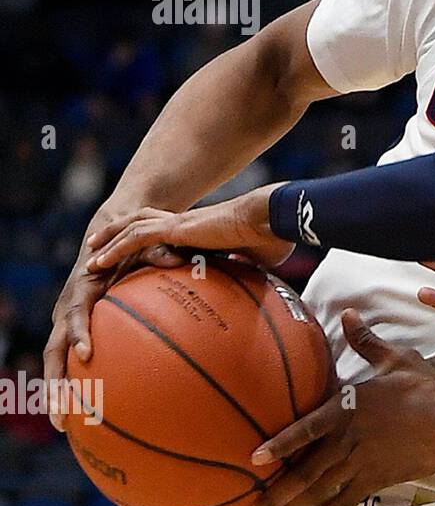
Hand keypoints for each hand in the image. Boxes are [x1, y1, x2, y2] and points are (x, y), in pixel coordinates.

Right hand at [43, 224, 185, 431]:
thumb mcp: (142, 247)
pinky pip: (70, 365)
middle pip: (54, 350)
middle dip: (54, 381)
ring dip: (56, 394)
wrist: (103, 245)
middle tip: (62, 409)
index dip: (78, 333)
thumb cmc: (127, 249)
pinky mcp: (74, 337)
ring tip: (63, 426)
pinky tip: (84, 414)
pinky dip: (72, 388)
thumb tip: (177, 258)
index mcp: (80, 291)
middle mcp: (66, 312)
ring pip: (56, 364)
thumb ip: (156, 253)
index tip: (87, 355)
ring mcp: (66, 327)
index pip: (75, 313)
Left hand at [84, 184, 291, 274]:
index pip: (170, 231)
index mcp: (204, 229)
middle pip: (143, 222)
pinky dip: (113, 248)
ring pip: (132, 227)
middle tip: (99, 245)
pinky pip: (135, 238)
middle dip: (120, 232)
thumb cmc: (274, 238)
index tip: (139, 252)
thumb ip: (246, 269)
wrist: (273, 219)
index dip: (151, 238)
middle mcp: (187, 222)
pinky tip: (97, 261)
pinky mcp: (176, 228)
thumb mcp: (257, 260)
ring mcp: (179, 223)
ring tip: (90, 254)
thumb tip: (250, 286)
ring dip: (108, 239)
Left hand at [245, 309, 434, 505]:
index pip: (305, 429)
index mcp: (349, 409)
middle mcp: (349, 440)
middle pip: (306, 471)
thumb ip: (366, 341)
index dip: (280, 444)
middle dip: (277, 493)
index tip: (255, 458)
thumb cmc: (425, 389)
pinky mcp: (377, 480)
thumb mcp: (396, 359)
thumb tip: (347, 313)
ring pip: (321, 490)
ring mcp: (362, 464)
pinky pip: (347, 501)